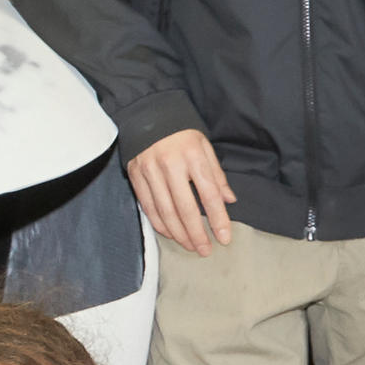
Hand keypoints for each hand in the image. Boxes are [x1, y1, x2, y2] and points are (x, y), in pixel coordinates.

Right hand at [127, 128, 234, 257]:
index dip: (218, 219)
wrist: (147, 114)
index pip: (209, 194)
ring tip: (190, 245)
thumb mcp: (204, 146)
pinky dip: (159, 224)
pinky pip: (148, 206)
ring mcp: (150, 171)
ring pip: (165, 211)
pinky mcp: (135, 175)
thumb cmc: (181, 132)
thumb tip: (229, 200)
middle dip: (197, 234)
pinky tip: (170, 234)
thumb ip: (216, 174)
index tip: (224, 238)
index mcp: (192, 156)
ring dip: (178, 233)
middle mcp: (170, 164)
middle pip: (186, 208)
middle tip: (205, 250)